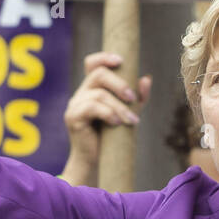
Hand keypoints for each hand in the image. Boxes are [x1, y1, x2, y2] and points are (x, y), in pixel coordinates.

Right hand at [62, 52, 151, 178]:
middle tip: (132, 98)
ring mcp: (75, 104)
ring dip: (119, 106)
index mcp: (92, 88)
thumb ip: (137, 98)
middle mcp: (81, 93)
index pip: (92, 63)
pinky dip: (107, 113)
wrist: (95, 161)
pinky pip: (91, 107)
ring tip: (131, 120)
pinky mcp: (72, 118)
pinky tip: (117, 123)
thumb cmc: (111, 137)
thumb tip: (146, 79)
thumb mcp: (128, 113)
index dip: (104, 57)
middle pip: (98, 74)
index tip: (121, 61)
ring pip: (98, 94)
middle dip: (119, 84)